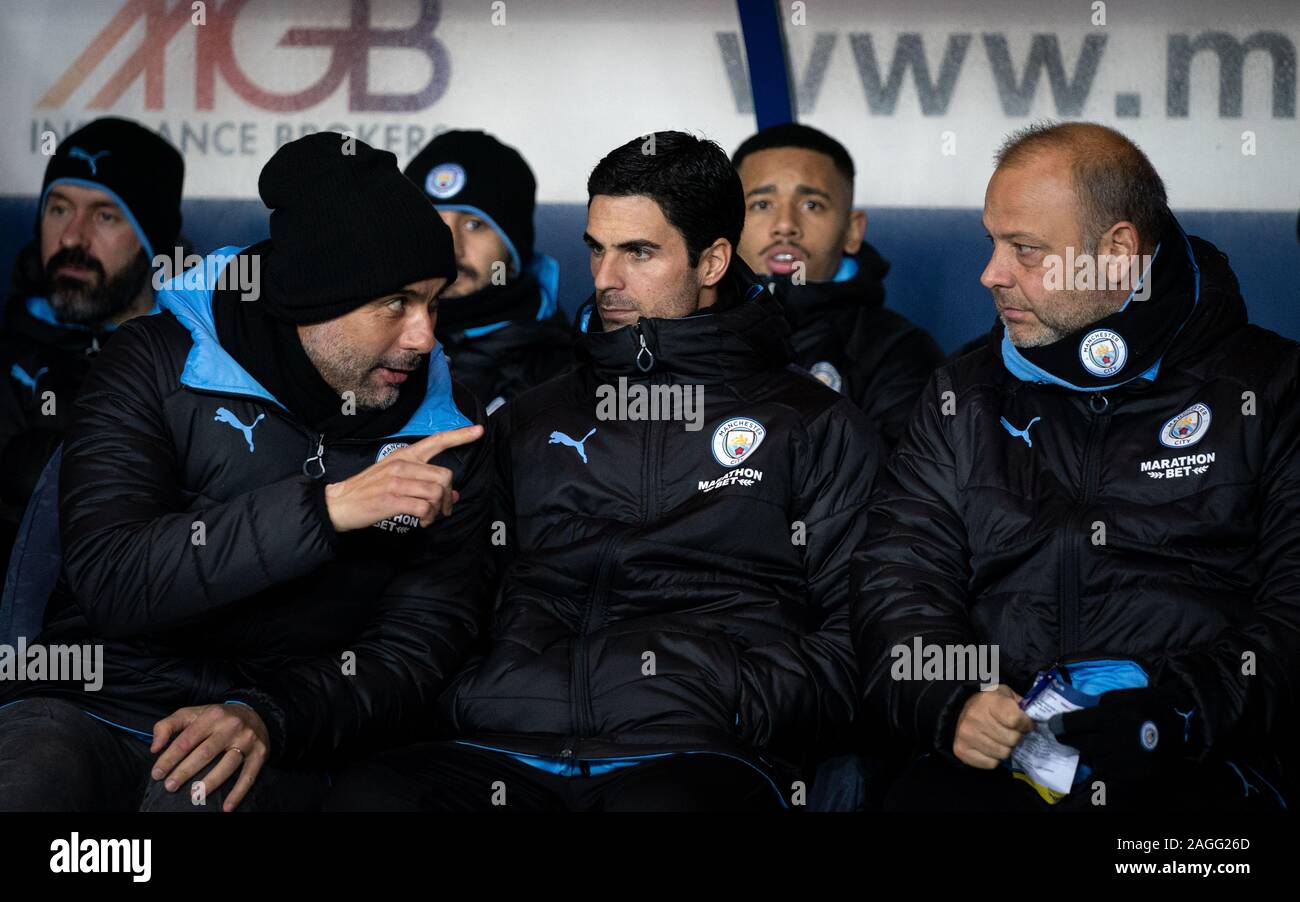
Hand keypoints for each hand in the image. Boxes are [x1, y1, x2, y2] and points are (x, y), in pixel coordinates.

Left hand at [151, 703, 270, 811]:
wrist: (254, 712)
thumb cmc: (216, 717)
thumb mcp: (191, 713)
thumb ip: (168, 725)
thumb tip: (154, 747)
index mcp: (212, 715)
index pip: (186, 740)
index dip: (169, 758)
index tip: (157, 773)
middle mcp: (231, 726)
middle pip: (205, 753)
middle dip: (185, 772)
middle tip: (170, 786)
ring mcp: (247, 740)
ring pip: (227, 765)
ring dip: (209, 783)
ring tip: (193, 796)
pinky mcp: (260, 753)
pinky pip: (249, 775)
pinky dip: (238, 792)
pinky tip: (227, 806)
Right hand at [324, 424, 483, 531]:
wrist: (340, 503)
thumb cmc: (370, 490)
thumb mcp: (396, 478)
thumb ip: (424, 481)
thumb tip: (452, 493)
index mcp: (405, 455)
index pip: (437, 440)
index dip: (460, 435)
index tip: (480, 431)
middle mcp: (403, 464)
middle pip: (444, 476)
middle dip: (448, 496)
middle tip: (443, 510)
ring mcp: (397, 481)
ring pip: (436, 492)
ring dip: (438, 510)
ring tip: (430, 517)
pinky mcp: (392, 499)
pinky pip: (425, 508)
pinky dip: (428, 518)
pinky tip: (422, 521)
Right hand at [952, 684, 1033, 767]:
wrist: (959, 710)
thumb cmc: (988, 702)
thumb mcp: (1005, 694)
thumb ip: (1020, 704)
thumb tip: (1035, 719)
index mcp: (988, 700)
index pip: (1016, 720)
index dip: (1026, 724)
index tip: (1025, 723)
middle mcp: (975, 717)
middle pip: (1012, 739)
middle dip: (1016, 737)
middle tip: (1011, 732)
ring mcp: (966, 735)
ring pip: (1003, 754)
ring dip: (1006, 748)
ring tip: (1001, 739)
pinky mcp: (961, 750)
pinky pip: (991, 763)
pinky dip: (994, 758)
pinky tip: (990, 747)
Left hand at [1049, 685, 1198, 779]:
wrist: (1184, 725)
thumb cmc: (1152, 704)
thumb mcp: (1124, 695)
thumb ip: (1100, 703)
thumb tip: (1080, 713)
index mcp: (1111, 718)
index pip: (1073, 724)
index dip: (1060, 724)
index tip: (1052, 725)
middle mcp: (1113, 741)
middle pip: (1079, 743)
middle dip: (1069, 738)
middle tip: (1063, 735)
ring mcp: (1122, 760)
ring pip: (1093, 757)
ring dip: (1090, 750)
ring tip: (1093, 743)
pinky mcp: (1131, 774)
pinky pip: (1109, 769)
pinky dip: (1106, 762)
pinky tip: (1111, 754)